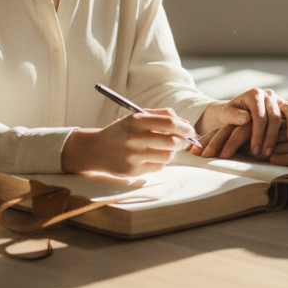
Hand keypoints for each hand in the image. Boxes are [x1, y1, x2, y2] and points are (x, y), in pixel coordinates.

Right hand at [61, 108, 194, 176]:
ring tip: (169, 148)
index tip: (191, 130)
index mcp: (136, 120)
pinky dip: (162, 161)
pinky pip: (158, 167)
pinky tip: (155, 156)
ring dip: (173, 152)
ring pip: (167, 156)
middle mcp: (133, 138)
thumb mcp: (136, 117)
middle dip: (184, 141)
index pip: (169, 122)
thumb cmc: (122, 131)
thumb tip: (184, 123)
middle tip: (186, 140)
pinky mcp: (132, 171)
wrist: (96, 150)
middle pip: (171, 141)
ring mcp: (132, 156)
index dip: (184, 127)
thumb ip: (160, 115)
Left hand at [195, 89, 287, 159]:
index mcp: (254, 94)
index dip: (258, 134)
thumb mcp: (227, 114)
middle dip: (271, 136)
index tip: (255, 150)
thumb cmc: (233, 114)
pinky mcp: (286, 104)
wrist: (239, 109)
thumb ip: (233, 115)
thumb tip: (245, 118)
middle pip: (274, 116)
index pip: (259, 116)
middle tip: (266, 153)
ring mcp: (279, 98)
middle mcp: (268, 94)